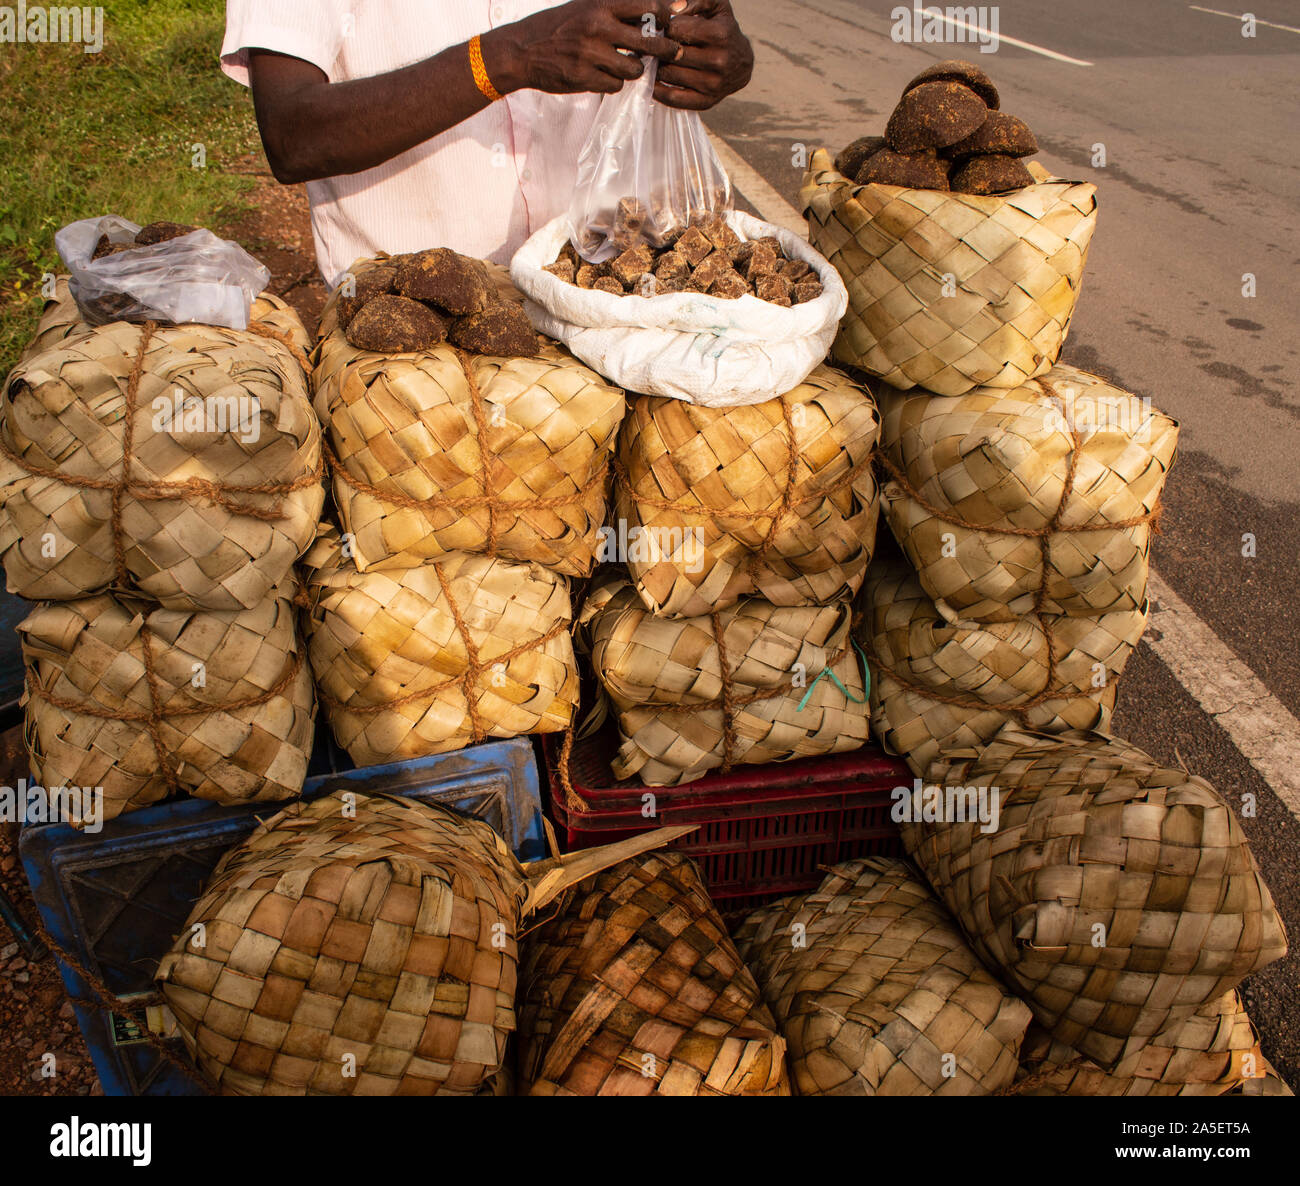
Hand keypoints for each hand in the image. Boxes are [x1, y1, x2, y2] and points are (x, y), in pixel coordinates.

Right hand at [485, 0, 681, 95]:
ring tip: (625, 65)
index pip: (646, 6)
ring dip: (634, 70)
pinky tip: (603, 76)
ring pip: (634, 69)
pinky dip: (613, 83)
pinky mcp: (585, 78)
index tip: (671, 22)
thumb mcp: (584, 8)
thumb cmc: (557, 28)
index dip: (664, 15)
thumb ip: (613, 11)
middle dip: (665, 49)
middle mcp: (598, 28)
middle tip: (674, 52)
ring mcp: (591, 55)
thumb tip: (651, 13)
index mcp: (600, 6)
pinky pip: (615, 85)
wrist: (522, 50)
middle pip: (648, 42)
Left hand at [655, 0, 752, 109]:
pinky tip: (655, 83)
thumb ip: (696, 0)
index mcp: (719, 34)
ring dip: (657, 67)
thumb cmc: (724, 30)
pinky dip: (659, 92)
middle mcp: (718, 60)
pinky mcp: (706, 102)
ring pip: (669, 75)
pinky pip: (674, 99)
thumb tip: (672, 10)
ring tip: (658, 61)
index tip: (663, 30)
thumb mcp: (717, 7)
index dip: (664, 28)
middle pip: (670, 53)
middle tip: (654, 47)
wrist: (742, 64)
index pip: (675, 29)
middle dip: (658, 48)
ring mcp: (712, 84)